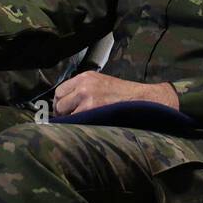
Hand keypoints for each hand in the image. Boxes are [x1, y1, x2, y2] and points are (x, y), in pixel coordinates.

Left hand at [52, 72, 178, 114]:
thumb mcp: (101, 83)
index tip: (65, 110)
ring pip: (64, 113)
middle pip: (59, 102)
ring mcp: (86, 98)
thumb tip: (67, 102)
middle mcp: (83, 85)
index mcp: (85, 77)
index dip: (61, 102)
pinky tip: (86, 126)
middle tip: (71, 119)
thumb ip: (84, 88)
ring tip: (81, 122)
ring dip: (69, 119)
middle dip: (63, 112)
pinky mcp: (90, 110)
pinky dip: (77, 125)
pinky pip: (74, 121)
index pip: (60, 90)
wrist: (142, 99)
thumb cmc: (124, 95)